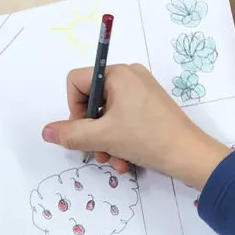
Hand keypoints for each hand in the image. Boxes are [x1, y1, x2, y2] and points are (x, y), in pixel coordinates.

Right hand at [41, 64, 229, 189]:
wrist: (188, 155)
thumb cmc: (146, 138)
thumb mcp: (102, 137)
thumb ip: (70, 134)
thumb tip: (46, 131)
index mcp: (118, 74)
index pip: (76, 82)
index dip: (73, 108)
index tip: (84, 129)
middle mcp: (129, 77)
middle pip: (90, 101)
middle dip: (90, 132)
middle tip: (97, 151)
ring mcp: (139, 92)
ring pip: (104, 115)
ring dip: (103, 141)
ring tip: (113, 160)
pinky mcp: (147, 107)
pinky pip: (120, 120)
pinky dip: (117, 140)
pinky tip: (123, 159)